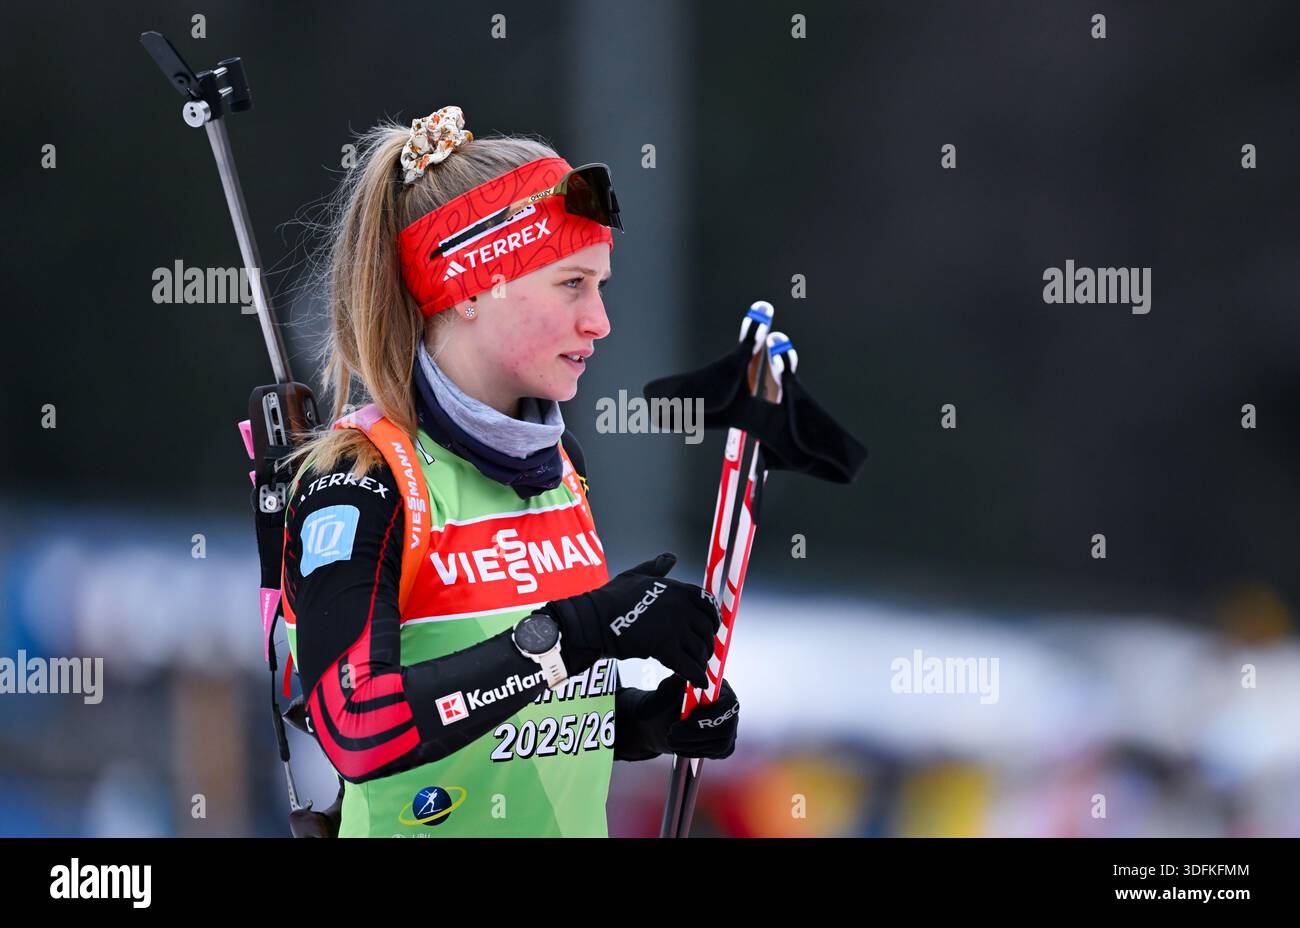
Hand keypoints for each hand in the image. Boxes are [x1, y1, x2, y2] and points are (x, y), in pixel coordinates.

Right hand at [541, 552, 720, 687]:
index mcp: (678, 589)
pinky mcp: (664, 648)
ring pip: (699, 649)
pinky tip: (698, 682)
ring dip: (700, 660)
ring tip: (697, 667)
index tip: (711, 629)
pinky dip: (696, 676)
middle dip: (707, 643)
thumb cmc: (611, 597)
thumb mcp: (637, 574)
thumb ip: (657, 567)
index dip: (713, 619)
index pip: (708, 605)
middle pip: (706, 629)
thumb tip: (670, 557)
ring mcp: (674, 628)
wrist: (595, 618)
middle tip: (703, 652)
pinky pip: (689, 666)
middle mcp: (681, 608)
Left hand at [618, 674, 739, 760]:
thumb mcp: (670, 687)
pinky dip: (695, 752)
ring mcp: (729, 729)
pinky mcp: (724, 746)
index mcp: (721, 690)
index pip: (730, 704)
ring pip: (720, 745)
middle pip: (726, 729)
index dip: (713, 715)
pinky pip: (716, 754)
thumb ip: (682, 680)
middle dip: (697, 734)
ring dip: (691, 745)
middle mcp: (729, 710)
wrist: (660, 720)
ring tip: (670, 739)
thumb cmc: (666, 699)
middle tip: (673, 733)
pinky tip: (680, 747)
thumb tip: (692, 675)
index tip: (690, 720)